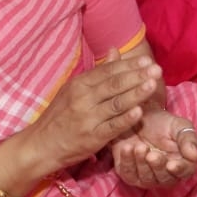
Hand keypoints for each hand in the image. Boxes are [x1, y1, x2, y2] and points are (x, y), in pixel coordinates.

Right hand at [25, 50, 163, 170]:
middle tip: (157, 70)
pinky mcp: (91, 138)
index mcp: (80, 84)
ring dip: (136, 93)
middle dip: (137, 76)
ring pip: (116, 104)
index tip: (147, 61)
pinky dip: (126, 119)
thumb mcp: (74, 89)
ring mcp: (87, 119)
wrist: (40, 146)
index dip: (129, 66)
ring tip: (153, 85)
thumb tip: (115, 50)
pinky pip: (112, 127)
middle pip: (114, 84)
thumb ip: (98, 72)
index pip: (108, 71)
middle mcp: (83, 99)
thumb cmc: (61, 115)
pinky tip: (139, 112)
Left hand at [110, 107, 196, 187]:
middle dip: (157, 166)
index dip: (179, 170)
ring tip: (139, 146)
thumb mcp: (180, 126)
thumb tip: (195, 156)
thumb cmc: (164, 123)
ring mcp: (147, 177)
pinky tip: (127, 148)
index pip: (185, 172)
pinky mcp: (129, 175)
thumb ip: (188, 140)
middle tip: (151, 154)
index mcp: (182, 163)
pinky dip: (127, 162)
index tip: (171, 164)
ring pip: (146, 179)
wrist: (140, 117)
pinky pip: (128, 174)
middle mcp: (165, 174)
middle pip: (164, 178)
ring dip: (142, 163)